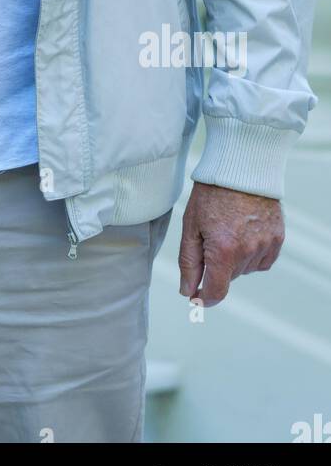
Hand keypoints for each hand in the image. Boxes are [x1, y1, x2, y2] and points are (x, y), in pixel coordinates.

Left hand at [178, 181, 283, 306]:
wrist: (241, 167)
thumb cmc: (211, 193)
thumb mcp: (191, 225)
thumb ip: (189, 262)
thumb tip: (187, 291)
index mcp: (223, 250)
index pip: (217, 291)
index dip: (205, 297)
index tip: (197, 296)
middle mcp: (248, 251)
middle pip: (229, 276)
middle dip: (217, 265)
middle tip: (211, 237)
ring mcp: (265, 245)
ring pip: (245, 268)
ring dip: (235, 259)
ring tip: (229, 229)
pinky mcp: (278, 238)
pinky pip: (263, 260)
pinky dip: (252, 253)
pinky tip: (244, 233)